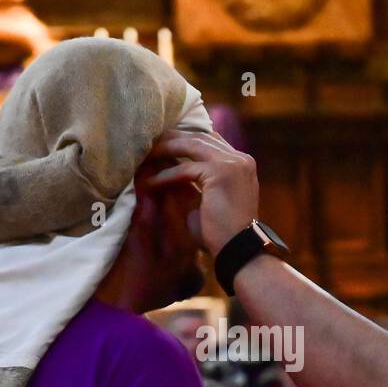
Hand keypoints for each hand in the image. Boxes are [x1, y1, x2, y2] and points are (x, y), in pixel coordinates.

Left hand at [146, 130, 258, 254]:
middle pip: (200, 136)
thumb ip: (197, 182)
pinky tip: (150, 182)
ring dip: (166, 150)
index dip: (185, 139)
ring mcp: (232, 163)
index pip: (210, 140)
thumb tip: (171, 170)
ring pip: (191, 145)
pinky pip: (185, 169)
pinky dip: (165, 175)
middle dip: (172, 139)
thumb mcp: (210, 199)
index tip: (164, 144)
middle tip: (148, 144)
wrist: (239, 249)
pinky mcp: (220, 173)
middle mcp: (240, 158)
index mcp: (242, 164)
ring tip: (145, 155)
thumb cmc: (223, 233)